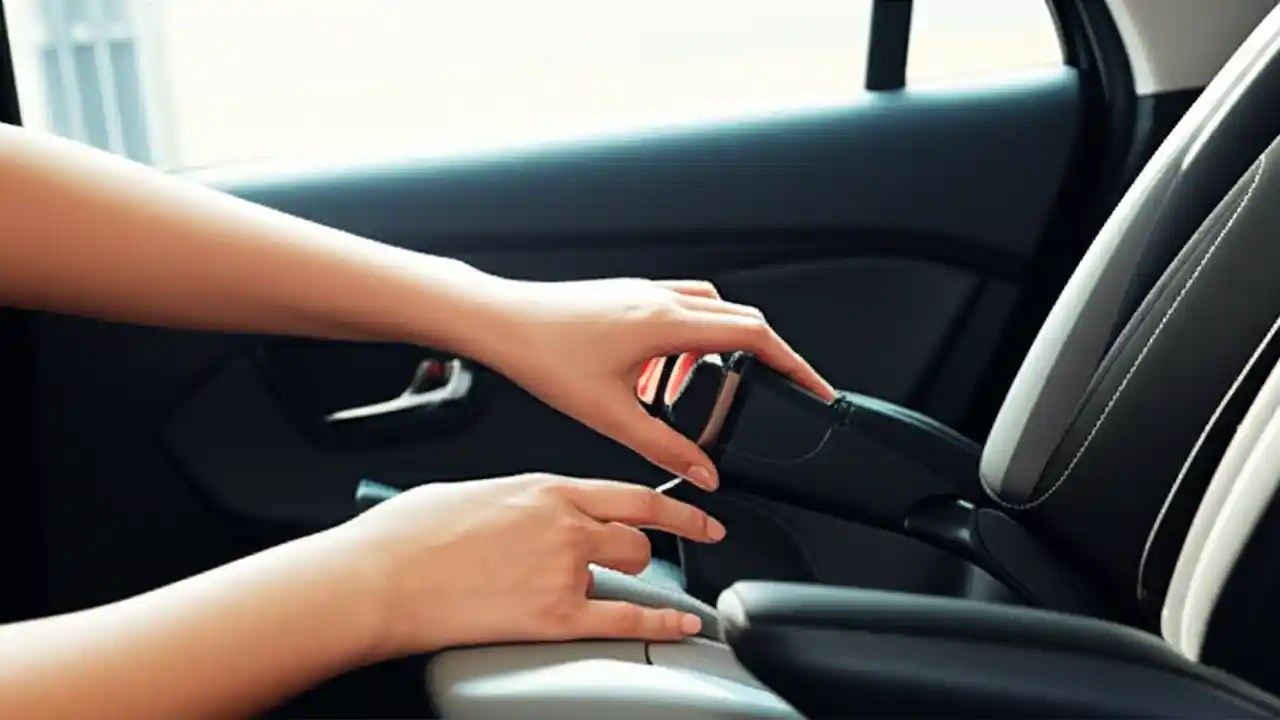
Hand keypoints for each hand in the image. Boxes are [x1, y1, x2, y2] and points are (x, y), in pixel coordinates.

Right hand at [333, 473, 724, 657]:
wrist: (379, 577)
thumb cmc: (407, 535)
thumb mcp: (471, 493)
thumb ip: (515, 501)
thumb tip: (524, 512)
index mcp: (545, 489)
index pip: (631, 493)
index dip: (675, 506)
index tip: (697, 512)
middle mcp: (565, 524)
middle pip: (641, 534)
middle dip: (644, 548)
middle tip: (638, 559)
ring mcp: (564, 569)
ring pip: (635, 570)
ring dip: (633, 579)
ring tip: (618, 589)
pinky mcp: (554, 616)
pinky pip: (627, 618)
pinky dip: (662, 624)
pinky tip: (682, 626)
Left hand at [469, 278, 834, 488]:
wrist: (500, 322)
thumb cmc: (543, 356)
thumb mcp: (610, 415)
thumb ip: (664, 448)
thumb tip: (702, 472)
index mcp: (667, 323)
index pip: (753, 337)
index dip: (792, 363)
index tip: (812, 386)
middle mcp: (661, 300)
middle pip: (740, 321)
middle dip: (763, 357)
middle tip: (772, 389)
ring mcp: (643, 293)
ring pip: (707, 315)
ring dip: (713, 352)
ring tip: (686, 395)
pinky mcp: (625, 296)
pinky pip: (675, 313)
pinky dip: (682, 344)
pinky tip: (653, 378)